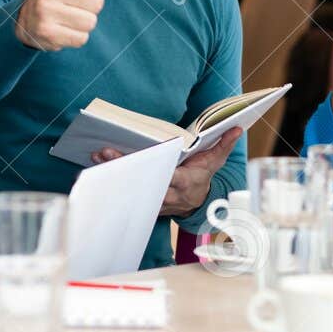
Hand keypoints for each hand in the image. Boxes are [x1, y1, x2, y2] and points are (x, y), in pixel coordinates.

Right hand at [15, 0, 107, 50]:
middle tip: (71, 3)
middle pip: (98, 2)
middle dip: (89, 6)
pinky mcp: (46, 33)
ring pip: (90, 22)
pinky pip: (81, 38)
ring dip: (82, 22)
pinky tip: (61, 29)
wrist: (27, 19)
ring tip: (66, 15)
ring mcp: (45, 10)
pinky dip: (75, 37)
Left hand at [92, 129, 242, 215]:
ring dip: (113, 173)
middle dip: (122, 166)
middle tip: (104, 153)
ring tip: (96, 157)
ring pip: (131, 188)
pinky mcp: (146, 202)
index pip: (166, 175)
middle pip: (142, 181)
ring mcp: (154, 200)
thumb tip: (236, 128)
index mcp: (183, 182)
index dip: (151, 167)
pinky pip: (128, 193)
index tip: (137, 155)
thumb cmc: (203, 177)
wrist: (197, 203)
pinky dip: (114, 181)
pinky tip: (99, 169)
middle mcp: (167, 194)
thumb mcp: (215, 161)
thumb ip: (223, 145)